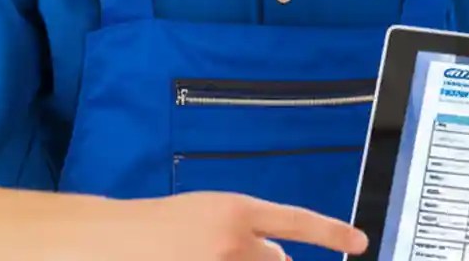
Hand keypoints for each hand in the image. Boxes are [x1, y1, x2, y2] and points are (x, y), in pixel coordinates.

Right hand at [83, 191, 368, 259]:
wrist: (106, 242)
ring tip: (205, 254)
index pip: (296, 221)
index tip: (361, 241)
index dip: (332, 232)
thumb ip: (249, 233)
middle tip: (229, 255)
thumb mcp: (209, 216)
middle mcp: (232, 243)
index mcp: (234, 212)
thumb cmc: (157, 228)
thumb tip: (282, 258)